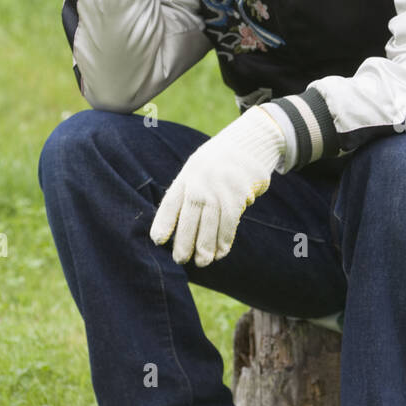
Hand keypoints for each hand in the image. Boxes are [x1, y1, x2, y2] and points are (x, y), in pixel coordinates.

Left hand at [149, 107, 285, 267]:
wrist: (248, 143)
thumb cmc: (216, 165)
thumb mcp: (196, 171)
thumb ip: (185, 195)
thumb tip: (173, 230)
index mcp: (186, 175)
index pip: (171, 202)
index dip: (163, 222)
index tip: (157, 241)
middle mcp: (201, 180)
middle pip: (190, 214)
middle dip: (184, 240)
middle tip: (180, 260)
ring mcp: (220, 185)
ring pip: (210, 221)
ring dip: (205, 245)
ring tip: (201, 262)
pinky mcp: (239, 192)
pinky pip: (230, 220)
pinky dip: (224, 239)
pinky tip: (220, 253)